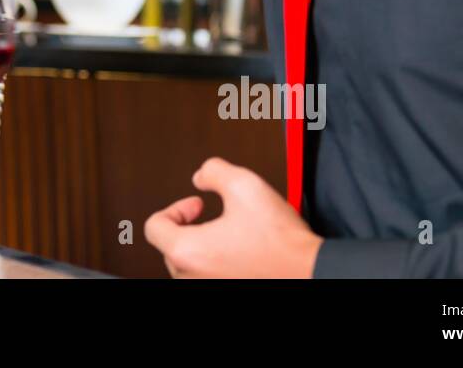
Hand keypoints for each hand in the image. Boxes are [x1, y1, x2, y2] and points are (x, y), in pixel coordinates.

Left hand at [144, 158, 322, 277]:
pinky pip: (206, 276)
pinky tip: (238, 252)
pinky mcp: (225, 292)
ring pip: (188, 265)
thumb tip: (200, 176)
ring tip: (228, 234)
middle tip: (211, 216)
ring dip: (202, 245)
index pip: (153, 226)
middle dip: (188, 226)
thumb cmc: (279, 240)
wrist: (309, 271)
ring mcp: (207, 288)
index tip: (197, 204)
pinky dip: (215, 263)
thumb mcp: (244, 184)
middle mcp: (192, 276)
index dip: (175, 207)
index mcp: (187, 251)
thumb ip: (213, 170)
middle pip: (170, 247)